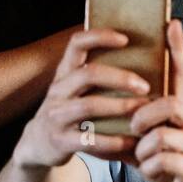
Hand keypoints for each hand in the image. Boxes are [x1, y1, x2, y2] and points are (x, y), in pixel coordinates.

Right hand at [12, 28, 151, 167]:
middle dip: (120, 78)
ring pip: (89, 106)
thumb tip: (140, 56)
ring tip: (143, 110)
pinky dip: (114, 141)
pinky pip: (90, 140)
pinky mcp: (60, 141)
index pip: (76, 44)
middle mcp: (58, 91)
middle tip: (145, 87)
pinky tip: (133, 141)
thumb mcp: (73, 89)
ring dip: (120, 106)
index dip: (99, 37)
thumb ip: (96, 75)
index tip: (125, 39)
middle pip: (88, 74)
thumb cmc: (69, 111)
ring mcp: (57, 116)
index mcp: (65, 72)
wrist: (38, 144)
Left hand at [130, 19, 182, 181]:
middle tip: (134, 130)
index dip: (177, 49)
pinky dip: (149, 166)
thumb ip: (134, 127)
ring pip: (163, 134)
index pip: (181, 75)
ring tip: (143, 157)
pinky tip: (150, 172)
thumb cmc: (170, 165)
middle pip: (170, 103)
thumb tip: (102, 111)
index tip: (171, 23)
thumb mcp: (149, 142)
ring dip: (144, 147)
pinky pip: (164, 159)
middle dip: (144, 116)